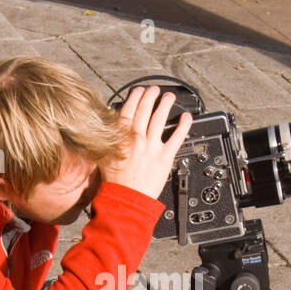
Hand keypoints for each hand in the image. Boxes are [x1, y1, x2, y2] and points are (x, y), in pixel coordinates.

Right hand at [100, 84, 192, 199]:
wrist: (126, 199)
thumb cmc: (115, 183)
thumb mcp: (104, 157)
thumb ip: (107, 142)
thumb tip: (107, 131)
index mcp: (121, 138)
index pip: (128, 111)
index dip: (135, 98)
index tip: (139, 91)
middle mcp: (137, 139)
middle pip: (145, 110)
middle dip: (150, 96)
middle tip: (155, 90)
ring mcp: (152, 146)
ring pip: (160, 118)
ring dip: (165, 104)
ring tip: (169, 97)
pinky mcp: (165, 157)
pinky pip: (176, 137)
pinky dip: (183, 126)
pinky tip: (186, 117)